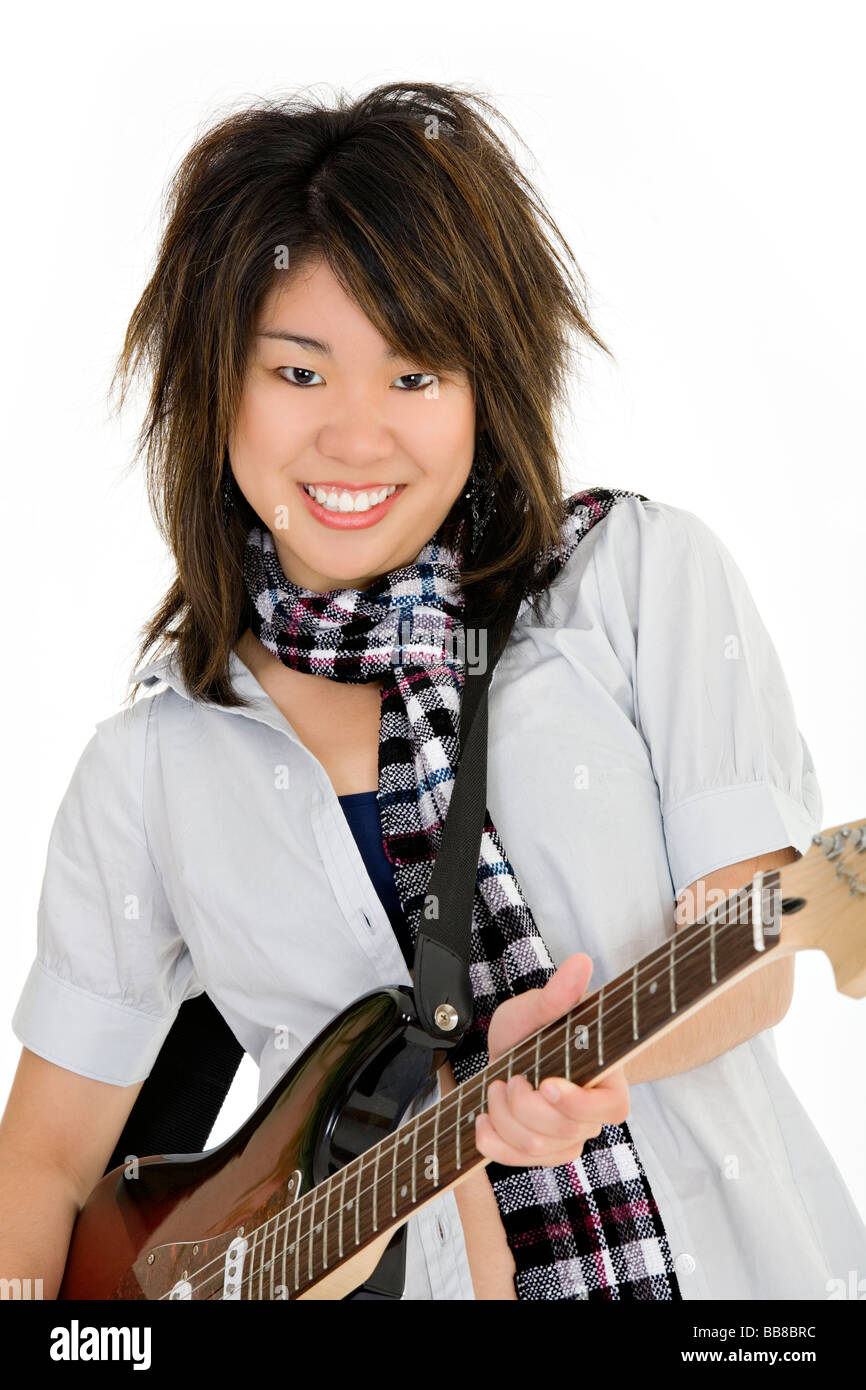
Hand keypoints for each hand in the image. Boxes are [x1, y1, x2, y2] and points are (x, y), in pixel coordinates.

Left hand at [475, 952, 629, 1167]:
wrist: (507, 1050)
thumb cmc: (532, 1029)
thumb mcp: (538, 1008)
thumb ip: (558, 993)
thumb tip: (581, 962)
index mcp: (604, 1078)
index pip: (612, 1108)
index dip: (580, 1104)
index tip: (548, 1084)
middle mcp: (590, 1115)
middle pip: (564, 1130)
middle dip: (525, 1104)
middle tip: (510, 1076)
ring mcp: (565, 1138)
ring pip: (536, 1148)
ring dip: (504, 1116)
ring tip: (497, 1086)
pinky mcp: (539, 1153)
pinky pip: (514, 1161)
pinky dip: (492, 1140)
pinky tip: (482, 1119)